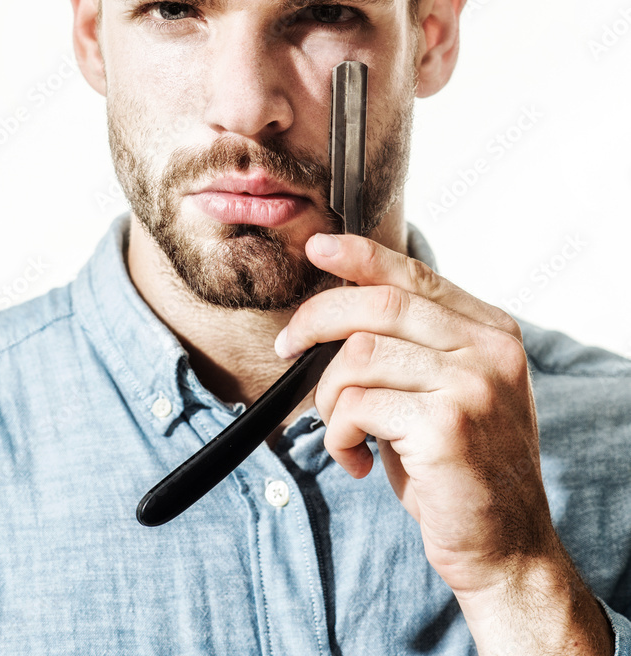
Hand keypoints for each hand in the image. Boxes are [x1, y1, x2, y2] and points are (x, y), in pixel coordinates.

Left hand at [274, 232, 554, 599]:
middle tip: (288, 347)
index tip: (318, 247)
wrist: (506, 547)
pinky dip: (337, 434)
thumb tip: (336, 310)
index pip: (415, 275)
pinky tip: (354, 459)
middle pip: (379, 304)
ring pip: (358, 355)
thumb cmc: (461, 468)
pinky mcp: (446, 426)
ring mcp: (471, 385)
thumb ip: (410, 347)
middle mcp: (488, 349)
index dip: (361, 257)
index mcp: (491, 332)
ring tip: (341, 430)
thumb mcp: (445, 392)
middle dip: (317, 319)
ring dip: (329, 396)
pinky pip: (357, 406)